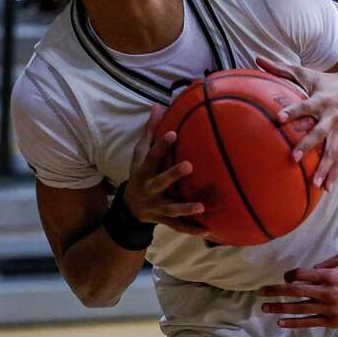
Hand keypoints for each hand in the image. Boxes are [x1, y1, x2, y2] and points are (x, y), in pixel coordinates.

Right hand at [124, 106, 206, 234]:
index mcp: (143, 171)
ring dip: (185, 208)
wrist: (130, 208)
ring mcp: (156, 207)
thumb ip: (150, 132)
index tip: (173, 133)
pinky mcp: (164, 220)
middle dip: (172, 174)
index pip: (151, 156)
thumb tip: (157, 106)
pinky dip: (192, 229)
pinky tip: (207, 230)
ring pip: (171, 208)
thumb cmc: (140, 174)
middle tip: (189, 165)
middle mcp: (149, 189)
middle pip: (160, 182)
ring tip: (201, 206)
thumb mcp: (140, 155)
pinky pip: (178, 226)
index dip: (161, 145)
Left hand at [259, 257, 337, 327]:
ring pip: (298, 308)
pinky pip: (308, 322)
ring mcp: (327, 308)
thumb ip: (326, 262)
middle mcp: (325, 292)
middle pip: (294, 291)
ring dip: (279, 308)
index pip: (301, 275)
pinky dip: (294, 322)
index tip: (285, 278)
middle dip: (275, 291)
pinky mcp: (331, 321)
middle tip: (260, 292)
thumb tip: (309, 270)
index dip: (289, 275)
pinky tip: (281, 322)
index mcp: (328, 276)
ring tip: (265, 308)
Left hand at [262, 53, 337, 190]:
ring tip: (315, 184)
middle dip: (309, 145)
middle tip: (294, 157)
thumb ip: (281, 69)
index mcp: (321, 99)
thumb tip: (257, 58)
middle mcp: (332, 117)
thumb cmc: (328, 81)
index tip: (280, 118)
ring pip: (333, 151)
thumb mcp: (307, 73)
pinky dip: (334, 174)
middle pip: (320, 133)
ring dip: (325, 168)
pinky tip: (326, 189)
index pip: (305, 106)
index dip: (293, 111)